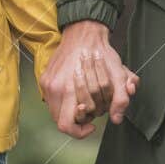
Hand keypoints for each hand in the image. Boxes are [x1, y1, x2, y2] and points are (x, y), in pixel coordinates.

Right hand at [39, 20, 138, 137]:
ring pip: (55, 112)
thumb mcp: (118, 75)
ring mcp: (47, 84)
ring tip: (82, 101)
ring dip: (69, 111)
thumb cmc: (101, 53)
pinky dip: (63, 101)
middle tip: (89, 111)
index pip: (66, 125)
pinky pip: (51, 100)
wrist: (84, 32)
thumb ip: (120, 99)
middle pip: (61, 121)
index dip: (79, 131)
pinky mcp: (44, 79)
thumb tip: (117, 119)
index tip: (91, 125)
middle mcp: (54, 88)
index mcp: (69, 89)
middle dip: (77, 120)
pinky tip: (74, 93)